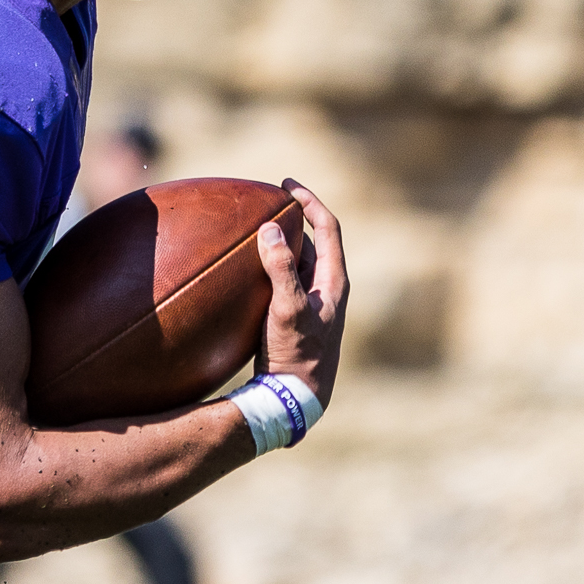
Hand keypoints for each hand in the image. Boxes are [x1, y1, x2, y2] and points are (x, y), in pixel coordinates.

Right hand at [256, 178, 348, 406]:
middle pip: (315, 240)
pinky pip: (286, 278)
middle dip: (295, 217)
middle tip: (270, 199)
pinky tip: (249, 265)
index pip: (328, 228)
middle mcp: (327, 289)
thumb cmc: (297, 355)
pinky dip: (272, 263)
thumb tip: (270, 229)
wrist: (295, 398)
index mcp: (334, 282)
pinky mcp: (295, 316)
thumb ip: (280, 270)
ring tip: (258, 225)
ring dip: (283, 240)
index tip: (287, 185)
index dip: (309, 202)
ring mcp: (312, 303)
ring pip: (300, 260)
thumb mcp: (287, 310)